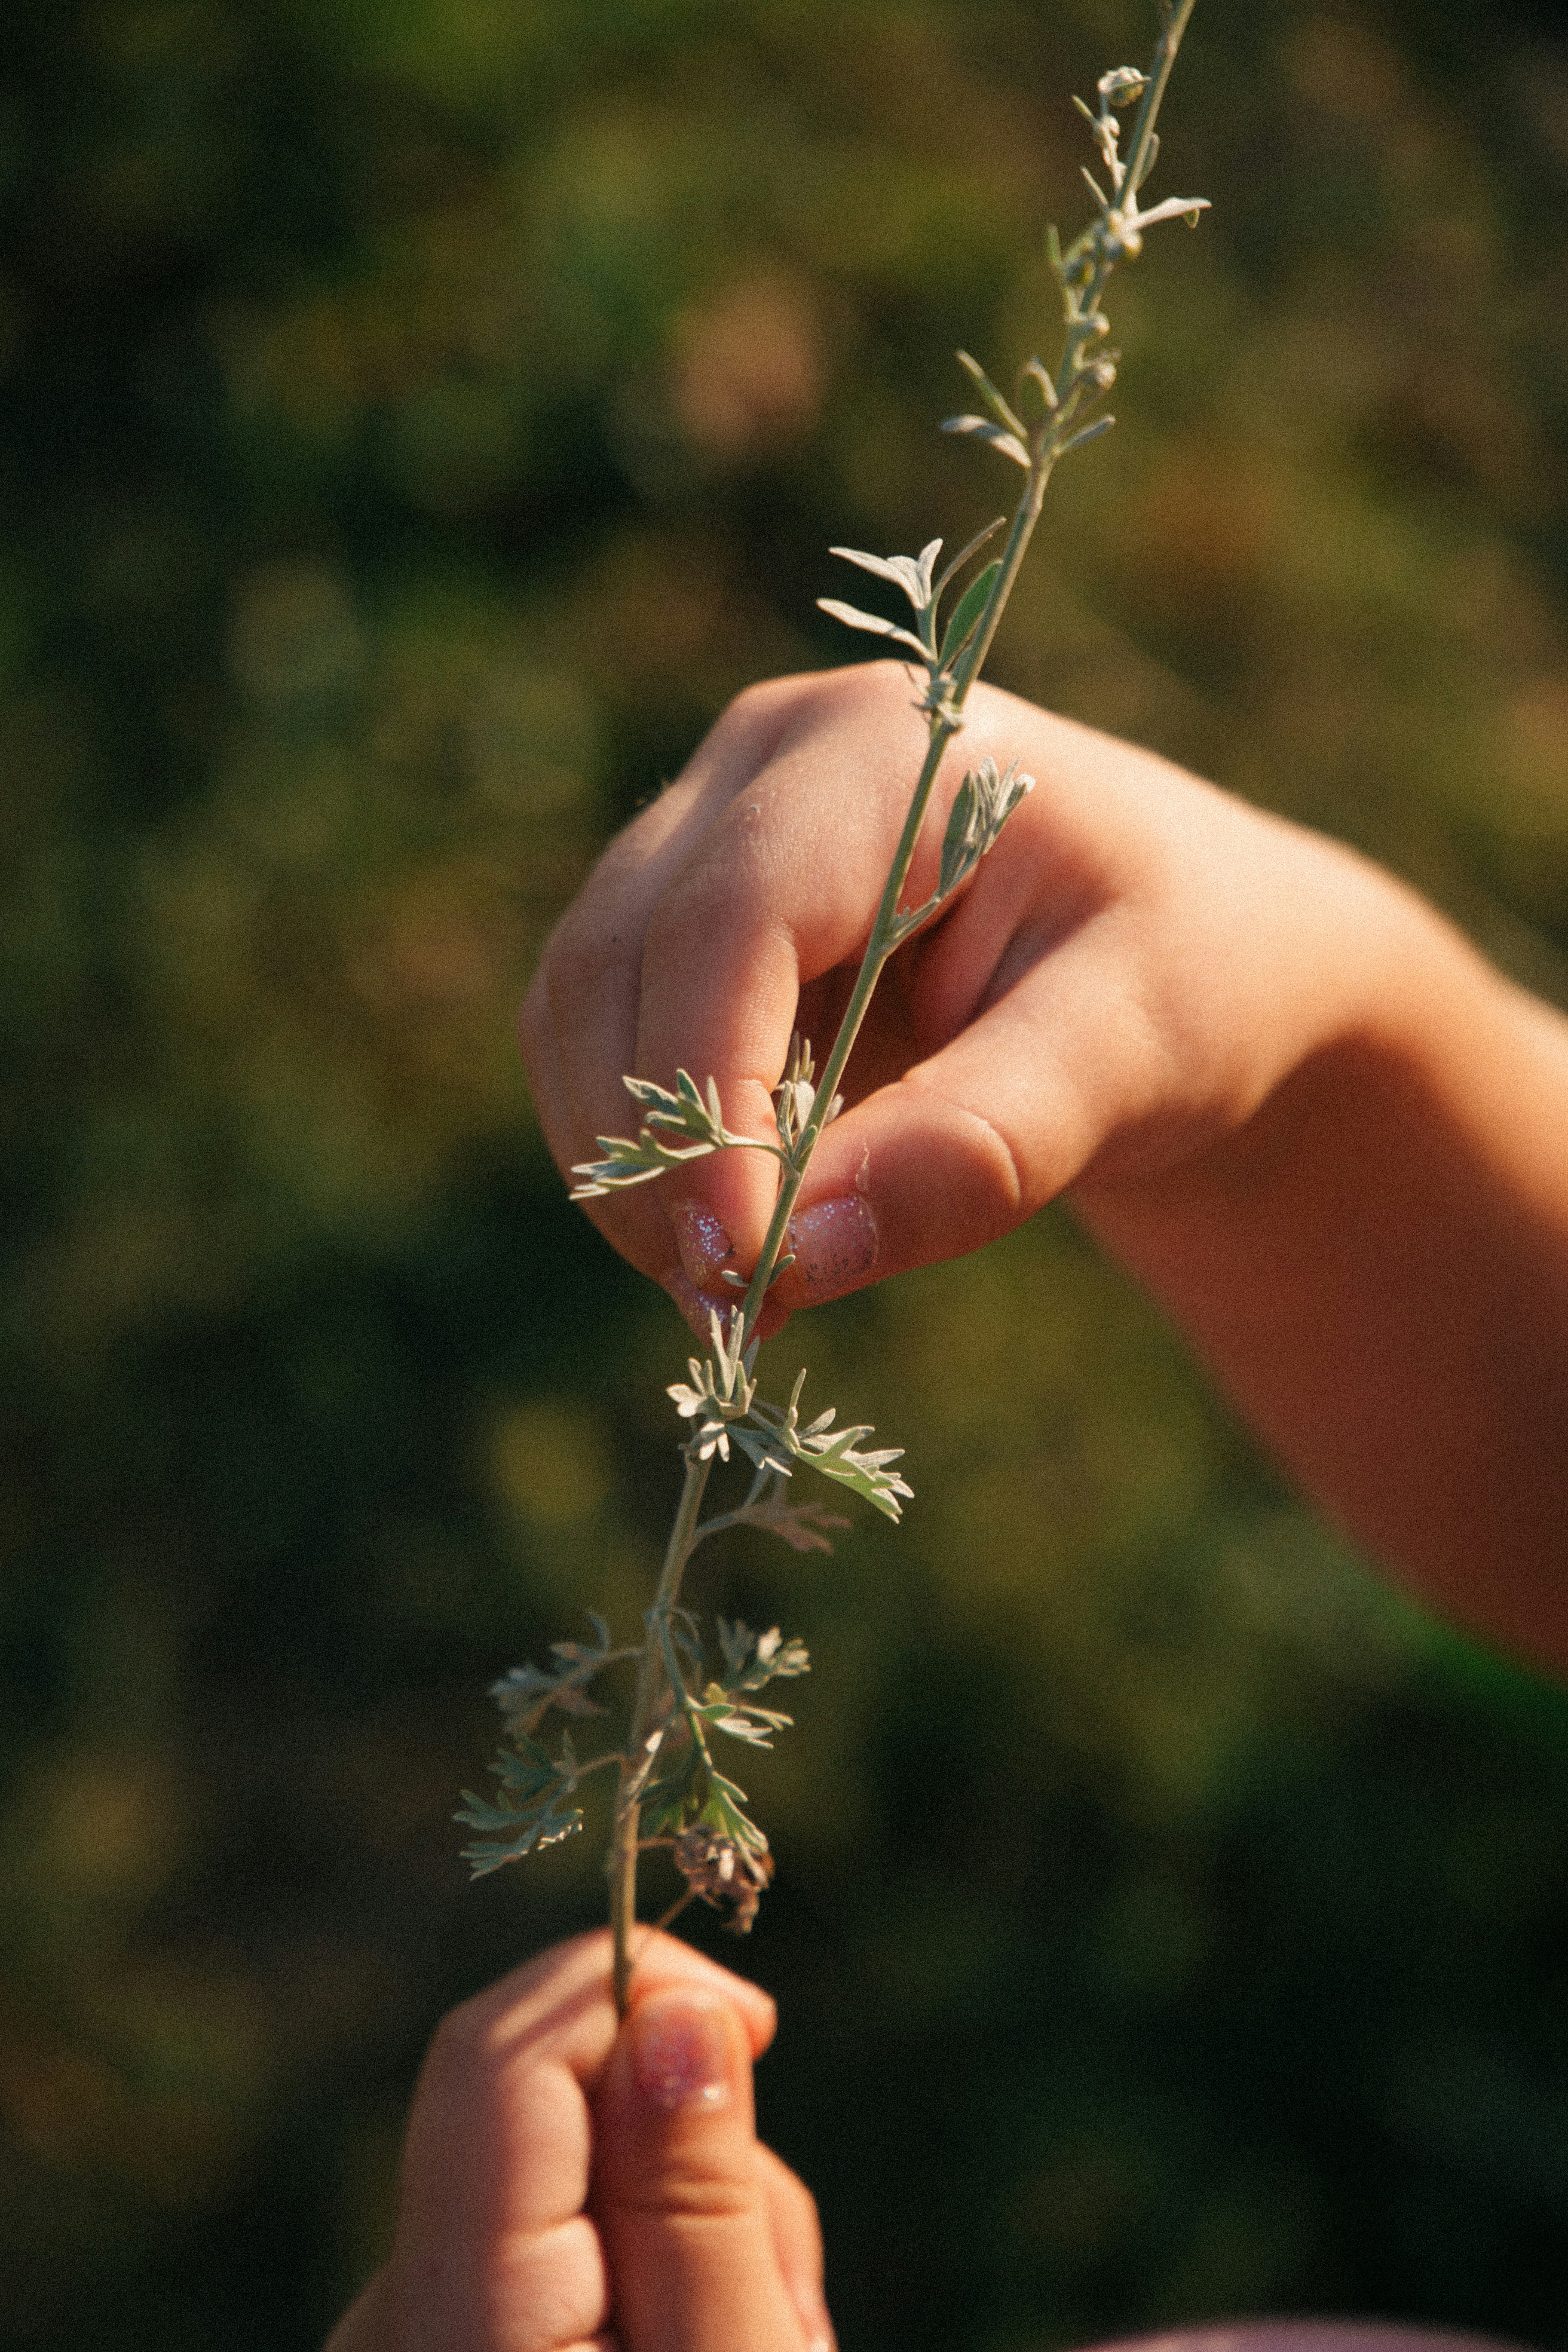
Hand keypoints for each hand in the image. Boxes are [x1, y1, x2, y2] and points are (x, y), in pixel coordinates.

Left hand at [326, 1930, 832, 2351]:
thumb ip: (697, 2201)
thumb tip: (675, 2008)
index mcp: (452, 2322)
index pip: (502, 2053)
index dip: (630, 1988)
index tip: (753, 2027)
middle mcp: (392, 2318)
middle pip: (541, 2105)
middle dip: (682, 2134)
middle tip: (785, 2291)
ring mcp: (403, 2333)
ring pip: (557, 2171)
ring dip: (680, 2217)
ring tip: (762, 2340)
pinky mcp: (433, 2342)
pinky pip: (541, 2236)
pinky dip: (635, 2264)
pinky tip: (692, 2344)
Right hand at [523, 660, 1567, 1665]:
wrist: (1190, 961)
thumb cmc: (1186, 981)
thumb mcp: (1130, 1059)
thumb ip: (978, 1149)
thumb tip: (800, 1262)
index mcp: (890, 749)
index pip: (730, 919)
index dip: (709, 1095)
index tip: (738, 1263)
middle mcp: (768, 761)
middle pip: (621, 957)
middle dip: (652, 1150)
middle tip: (729, 1309)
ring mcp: (708, 829)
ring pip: (581, 1002)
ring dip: (626, 1164)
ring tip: (732, 1291)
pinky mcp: (683, 917)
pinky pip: (604, 1039)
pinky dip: (642, 1151)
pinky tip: (728, 1236)